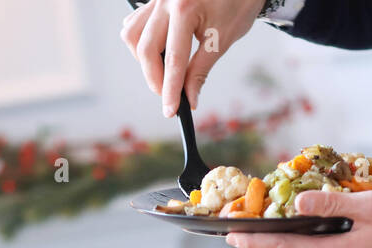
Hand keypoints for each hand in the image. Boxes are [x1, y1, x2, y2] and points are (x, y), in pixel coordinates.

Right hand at [120, 0, 265, 115]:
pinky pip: (136, 22)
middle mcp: (166, 0)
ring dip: (144, 59)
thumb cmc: (238, 3)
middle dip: (155, 79)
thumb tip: (189, 98)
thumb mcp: (223, 39)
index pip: (173, 59)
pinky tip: (156, 50)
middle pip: (146, 49)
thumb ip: (201, 69)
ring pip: (133, 35)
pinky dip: (140, 40)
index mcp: (185, 8)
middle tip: (168, 96)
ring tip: (163, 71)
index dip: (170, 90)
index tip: (170, 111)